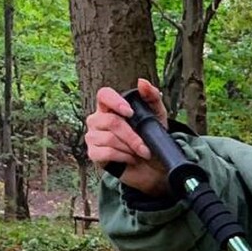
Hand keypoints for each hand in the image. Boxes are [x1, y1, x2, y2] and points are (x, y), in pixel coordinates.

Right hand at [85, 78, 170, 195]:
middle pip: (111, 121)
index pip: (104, 95)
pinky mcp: (93, 153)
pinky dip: (123, 157)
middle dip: (133, 137)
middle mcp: (97, 119)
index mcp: (110, 107)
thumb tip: (142, 82)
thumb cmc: (152, 140)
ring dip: (130, 149)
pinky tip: (129, 159)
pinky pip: (106, 153)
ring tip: (137, 154)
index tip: (129, 112)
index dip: (115, 101)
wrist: (153, 168)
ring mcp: (93, 136)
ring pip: (109, 139)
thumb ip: (152, 97)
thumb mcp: (158, 117)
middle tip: (145, 148)